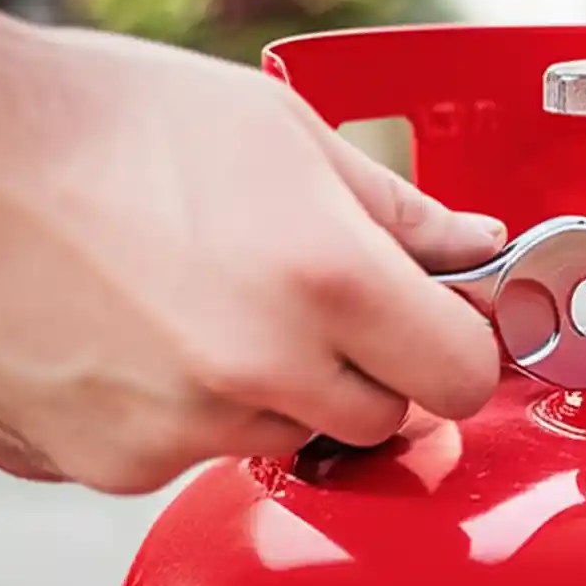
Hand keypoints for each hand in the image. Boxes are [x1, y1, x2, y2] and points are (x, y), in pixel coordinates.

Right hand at [0, 12, 505, 492]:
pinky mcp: (119, 460)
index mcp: (328, 278)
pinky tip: (157, 335)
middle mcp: (263, 366)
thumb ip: (400, 211)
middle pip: (384, 416)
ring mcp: (186, 425)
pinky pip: (203, 451)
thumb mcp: (285, 135)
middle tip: (317, 297)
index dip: (461, 342)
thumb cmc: (113, 124)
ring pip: (292, 434)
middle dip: (371, 364)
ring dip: (280, 386)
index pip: (463, 373)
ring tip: (214, 300)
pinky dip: (197, 408)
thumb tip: (472, 245)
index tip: (444, 321)